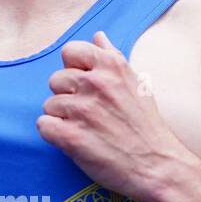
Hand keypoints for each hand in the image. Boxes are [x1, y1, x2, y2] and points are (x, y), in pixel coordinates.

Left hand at [36, 30, 183, 199]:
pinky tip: (74, 141)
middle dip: (67, 97)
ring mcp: (81, 110)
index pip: (70, 51)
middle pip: (55, 80)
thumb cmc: (146, 126)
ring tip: (86, 130)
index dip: (73, 69)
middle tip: (88, 115)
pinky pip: (43, 125)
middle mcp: (94, 84)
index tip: (85, 86)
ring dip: (62, 119)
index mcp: (110, 66)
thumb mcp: (137, 83)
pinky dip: (54, 135)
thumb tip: (98, 35)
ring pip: (49, 105)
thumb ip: (113, 57)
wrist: (157, 166)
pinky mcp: (70, 136)